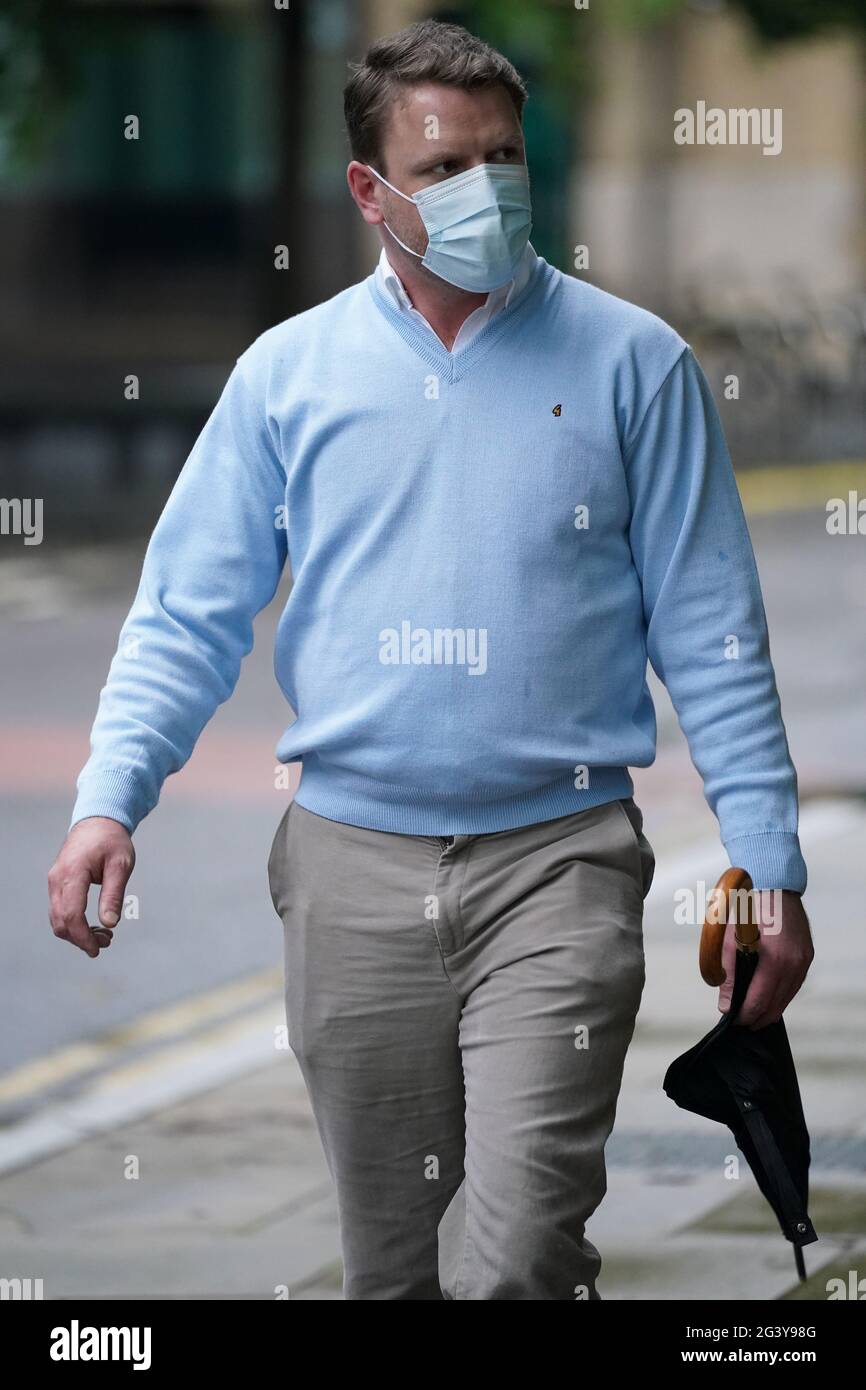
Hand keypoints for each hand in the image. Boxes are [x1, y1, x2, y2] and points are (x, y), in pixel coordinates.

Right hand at [48, 817, 134, 957]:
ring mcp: (54, 881)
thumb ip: (114, 894)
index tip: (98, 948)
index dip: (83, 936)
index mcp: (72, 873)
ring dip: (77, 933)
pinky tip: (93, 926)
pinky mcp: (57, 884)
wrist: (98, 821)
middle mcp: (57, 879)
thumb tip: (109, 924)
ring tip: (104, 936)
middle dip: (81, 938)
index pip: (71, 914)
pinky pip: (60, 910)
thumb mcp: (121, 865)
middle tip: (107, 942)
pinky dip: (73, 923)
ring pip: (57, 919)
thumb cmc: (112, 841)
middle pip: (60, 921)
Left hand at [718, 889, 813, 1028]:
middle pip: (776, 1004)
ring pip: (788, 996)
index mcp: (773, 961)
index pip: (759, 1001)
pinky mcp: (807, 955)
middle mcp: (793, 964)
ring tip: (755, 1015)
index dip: (745, 1016)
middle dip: (759, 1017)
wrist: (772, 885)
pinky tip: (771, 997)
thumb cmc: (746, 910)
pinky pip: (795, 984)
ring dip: (772, 1008)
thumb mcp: (729, 941)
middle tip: (744, 1023)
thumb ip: (729, 975)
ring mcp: (803, 960)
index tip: (734, 1022)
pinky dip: (782, 994)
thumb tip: (726, 1005)